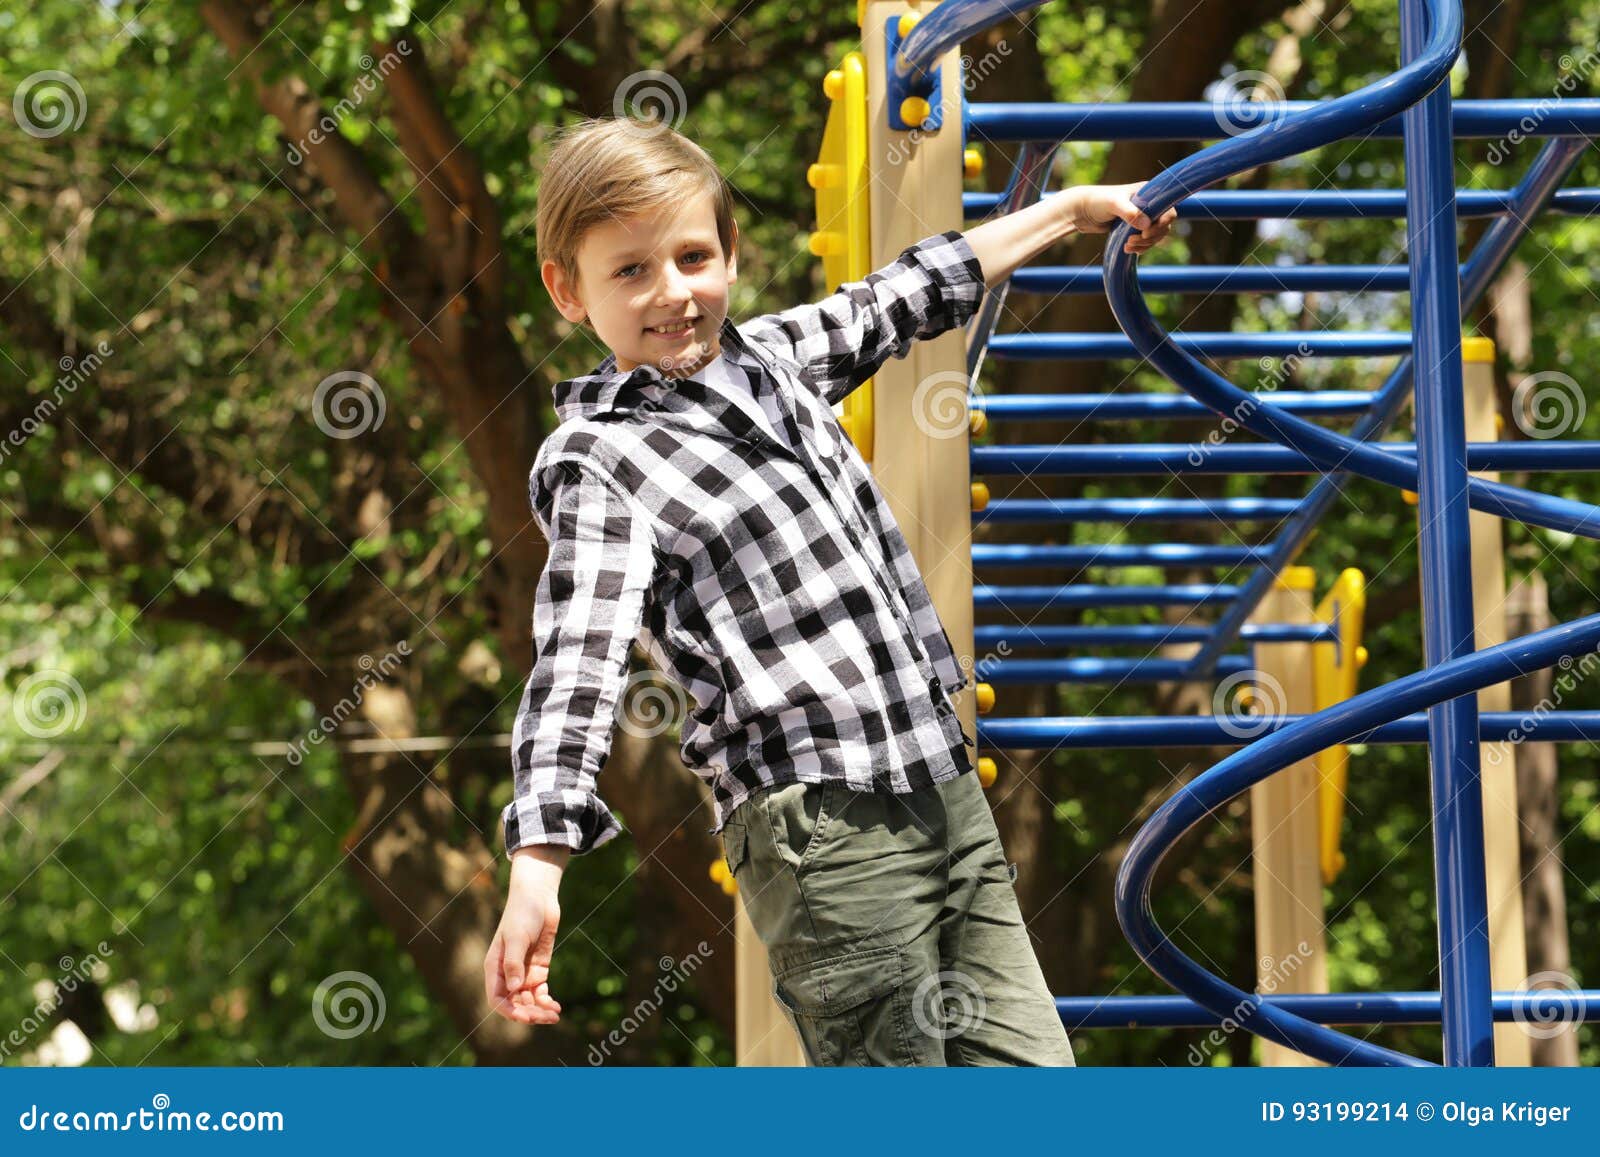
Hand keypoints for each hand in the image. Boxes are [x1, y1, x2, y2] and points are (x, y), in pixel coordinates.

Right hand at [484, 850, 566, 1024]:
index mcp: (495, 968)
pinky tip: (556, 1007)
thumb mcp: (517, 937)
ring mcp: (524, 972)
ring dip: (539, 1010)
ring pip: (528, 1001)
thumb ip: (514, 963)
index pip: (497, 999)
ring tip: (555, 1014)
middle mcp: (507, 974)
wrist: (539, 897)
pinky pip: (540, 992)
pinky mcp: (538, 968)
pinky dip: (546, 1001)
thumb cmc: (523, 913)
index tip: (525, 1017)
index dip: (509, 1011)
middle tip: (546, 1017)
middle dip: (529, 1013)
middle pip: (515, 1003)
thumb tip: (513, 989)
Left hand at [1063, 181, 1177, 253]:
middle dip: (1150, 238)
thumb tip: (1146, 225)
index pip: (1168, 210)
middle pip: (1164, 226)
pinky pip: (1145, 241)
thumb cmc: (1098, 201)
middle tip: (1132, 242)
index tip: (1145, 233)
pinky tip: (1130, 250)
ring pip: (1155, 236)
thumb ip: (1130, 213)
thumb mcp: (1114, 204)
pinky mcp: (1134, 228)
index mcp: (1149, 193)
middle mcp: (1149, 204)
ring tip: (1128, 247)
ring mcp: (1143, 217)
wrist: (1082, 210)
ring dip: (1145, 245)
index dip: (1162, 224)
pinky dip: (1141, 247)